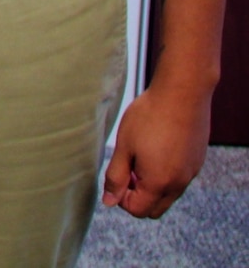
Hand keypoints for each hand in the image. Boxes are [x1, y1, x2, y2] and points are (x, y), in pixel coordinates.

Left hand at [101, 81, 212, 217]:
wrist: (182, 95)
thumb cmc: (149, 118)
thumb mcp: (124, 146)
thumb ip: (116, 176)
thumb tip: (109, 201)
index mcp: (159, 183)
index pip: (137, 210)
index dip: (121, 197)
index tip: (117, 174)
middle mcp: (179, 184)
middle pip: (154, 208)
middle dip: (137, 195)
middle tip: (128, 168)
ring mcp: (191, 173)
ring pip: (168, 195)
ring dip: (151, 185)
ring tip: (140, 155)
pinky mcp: (197, 162)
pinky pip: (179, 180)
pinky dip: (165, 174)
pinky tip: (156, 148)